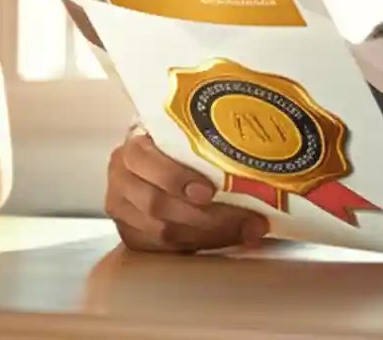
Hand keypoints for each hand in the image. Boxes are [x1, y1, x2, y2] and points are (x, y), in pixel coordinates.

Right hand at [105, 130, 268, 252]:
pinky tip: (228, 237)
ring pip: (163, 231)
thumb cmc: (179, 145)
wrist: (157, 162)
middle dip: (205, 215)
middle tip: (243, 218)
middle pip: (157, 204)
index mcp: (134, 148)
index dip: (175, 178)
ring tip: (246, 228)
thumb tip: (260, 157)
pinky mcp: (132, 235)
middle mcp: (122, 178)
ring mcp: (123, 210)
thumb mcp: (189, 134)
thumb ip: (212, 141)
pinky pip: (166, 248)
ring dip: (210, 233)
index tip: (208, 191)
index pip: (144, 161)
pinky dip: (201, 244)